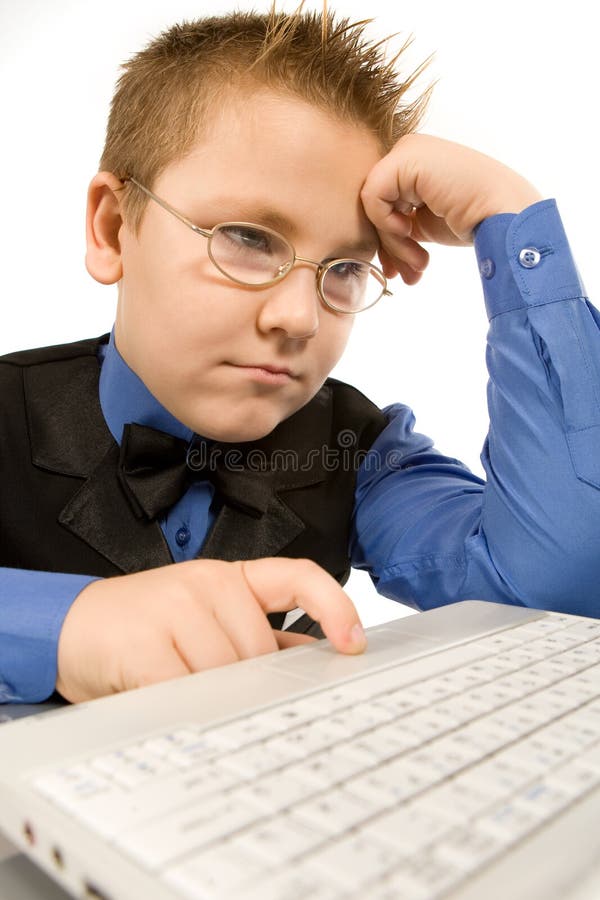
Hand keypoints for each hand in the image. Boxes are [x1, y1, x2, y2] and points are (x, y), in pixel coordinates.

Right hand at [56, 557, 365, 702]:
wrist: (72, 625)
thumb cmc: (146, 627)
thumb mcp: (206, 620)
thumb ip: (257, 639)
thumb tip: (317, 663)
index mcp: (230, 577)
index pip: (298, 577)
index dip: (335, 607)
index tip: (354, 642)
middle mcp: (207, 583)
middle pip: (262, 653)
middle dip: (245, 683)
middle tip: (210, 685)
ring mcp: (176, 606)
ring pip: (226, 676)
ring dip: (206, 697)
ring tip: (174, 682)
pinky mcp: (146, 643)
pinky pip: (186, 692)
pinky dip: (181, 707)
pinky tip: (162, 695)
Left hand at [360, 133, 543, 283]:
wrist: (506, 215)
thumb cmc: (477, 221)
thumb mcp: (428, 224)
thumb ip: (401, 226)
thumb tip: (379, 250)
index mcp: (418, 166)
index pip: (384, 205)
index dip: (391, 242)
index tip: (405, 270)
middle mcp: (411, 152)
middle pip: (377, 206)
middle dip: (392, 247)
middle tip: (411, 273)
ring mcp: (408, 151)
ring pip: (373, 206)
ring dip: (394, 244)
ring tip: (419, 264)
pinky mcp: (405, 158)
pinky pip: (372, 198)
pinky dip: (387, 224)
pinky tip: (411, 234)